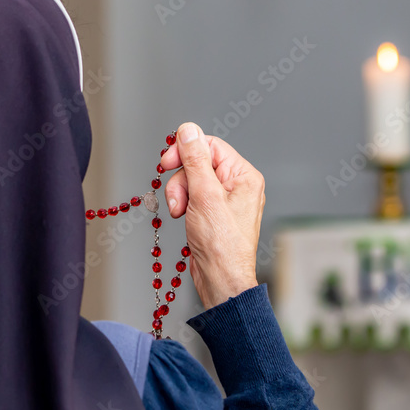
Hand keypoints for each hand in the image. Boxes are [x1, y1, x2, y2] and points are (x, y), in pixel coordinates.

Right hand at [160, 122, 264, 309]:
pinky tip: (182, 218)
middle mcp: (237, 184)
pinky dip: (182, 204)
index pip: (210, 145)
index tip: (166, 162)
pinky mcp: (212, 213)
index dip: (185, 151)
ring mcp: (225, 199)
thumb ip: (195, 160)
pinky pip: (192, 196)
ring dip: (179, 194)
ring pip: (191, 180)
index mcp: (244, 175)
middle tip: (177, 199)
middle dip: (181, 180)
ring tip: (180, 213)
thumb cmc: (221, 244)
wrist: (221, 280)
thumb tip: (188, 130)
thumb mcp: (205, 195)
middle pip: (198, 163)